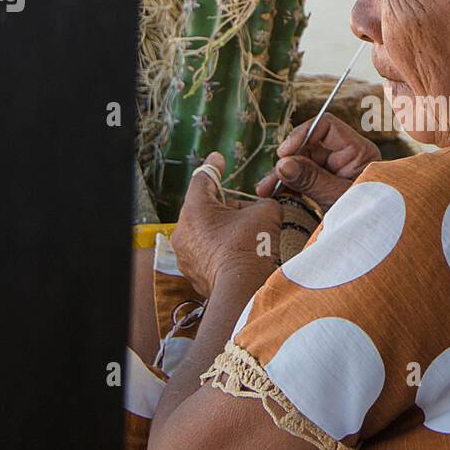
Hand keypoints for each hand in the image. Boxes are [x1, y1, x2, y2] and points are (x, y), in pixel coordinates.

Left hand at [171, 152, 281, 298]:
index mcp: (196, 209)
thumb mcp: (266, 213)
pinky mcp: (191, 273)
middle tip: (246, 210)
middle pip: (204, 207)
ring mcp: (185, 254)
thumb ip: (264, 202)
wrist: (243, 290)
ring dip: (222, 229)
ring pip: (204, 231)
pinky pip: (204, 252)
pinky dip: (219, 249)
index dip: (214, 167)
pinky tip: (238, 254)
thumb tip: (264, 207)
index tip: (219, 159)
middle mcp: (184, 230)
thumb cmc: (251, 248)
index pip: (202, 178)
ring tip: (245, 236)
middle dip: (225, 206)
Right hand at [256, 112, 380, 208]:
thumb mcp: (337, 198)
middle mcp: (345, 156)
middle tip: (269, 181)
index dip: (302, 135)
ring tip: (264, 190)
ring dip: (281, 175)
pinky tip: (271, 194)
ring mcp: (333, 170)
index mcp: (358, 151)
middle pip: (308, 146)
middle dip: (286, 161)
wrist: (372, 244)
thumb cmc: (366, 218)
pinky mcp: (324, 185)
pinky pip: (302, 178)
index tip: (284, 153)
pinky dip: (287, 185)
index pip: (327, 126)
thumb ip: (311, 180)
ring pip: (300, 162)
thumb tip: (282, 164)